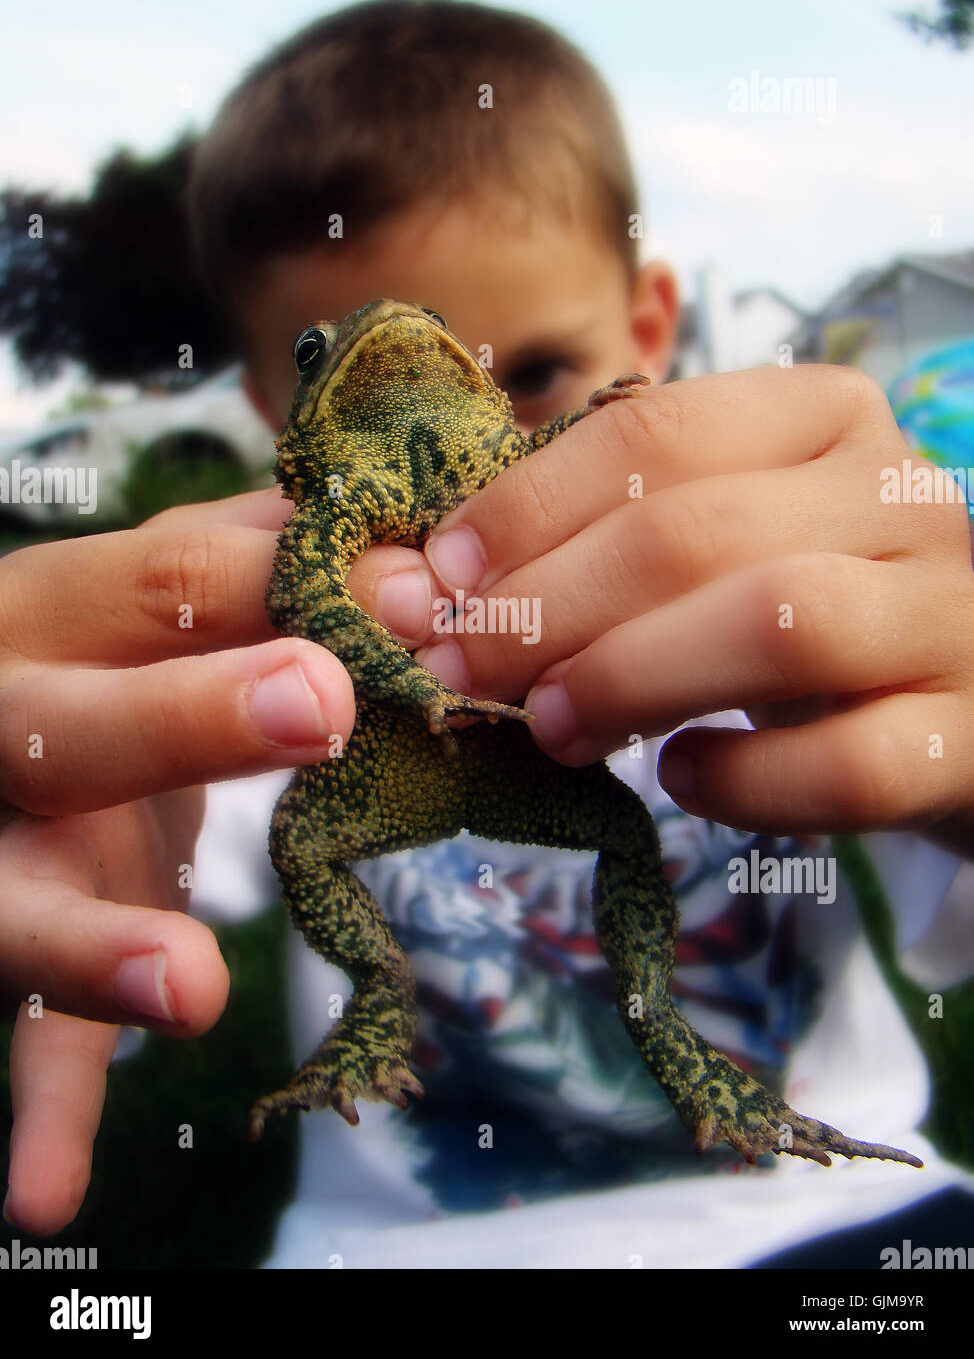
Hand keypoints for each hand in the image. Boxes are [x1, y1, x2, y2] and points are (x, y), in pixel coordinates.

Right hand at [0, 489, 353, 1233]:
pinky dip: (35, 1115)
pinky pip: (19, 1041)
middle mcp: (8, 725)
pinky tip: (46, 1200)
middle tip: (323, 704)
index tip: (429, 599)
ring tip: (188, 984)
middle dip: (192, 716)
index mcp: (57, 611)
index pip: (167, 579)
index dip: (292, 585)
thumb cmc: (102, 655)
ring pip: (22, 901)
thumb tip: (421, 544)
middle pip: (77, 724)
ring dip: (94, 945)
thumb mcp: (154, 599)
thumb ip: (258, 566)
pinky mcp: (1, 939)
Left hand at [350, 365, 973, 846]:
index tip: (438, 581)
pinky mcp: (967, 738)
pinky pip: (849, 763)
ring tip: (553, 726)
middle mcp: (901, 494)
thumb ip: (586, 546)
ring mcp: (949, 615)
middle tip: (457, 674)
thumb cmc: (804, 606)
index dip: (525, 508)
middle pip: (697, 531)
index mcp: (821, 418)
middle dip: (549, 607)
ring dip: (633, 677)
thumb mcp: (714, 546)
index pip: (653, 431)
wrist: (964, 696)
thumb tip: (402, 586)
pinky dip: (742, 782)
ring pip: (780, 623)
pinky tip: (681, 781)